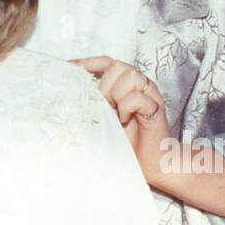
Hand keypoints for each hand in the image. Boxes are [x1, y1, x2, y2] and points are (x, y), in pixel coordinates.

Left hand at [72, 56, 168, 175]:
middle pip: (118, 66)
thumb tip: (74, 94)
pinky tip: (125, 119)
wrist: (150, 162)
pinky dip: (127, 107)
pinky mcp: (156, 107)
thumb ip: (95, 103)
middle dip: (106, 85)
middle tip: (106, 106)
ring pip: (131, 75)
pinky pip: (138, 96)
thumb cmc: (127, 141)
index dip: (88, 62)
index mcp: (124, 84)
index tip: (69, 67)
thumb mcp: (103, 119)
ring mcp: (149, 94)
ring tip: (116, 113)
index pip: (107, 62)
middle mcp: (138, 85)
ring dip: (118, 94)